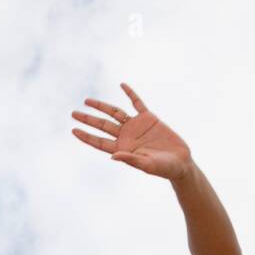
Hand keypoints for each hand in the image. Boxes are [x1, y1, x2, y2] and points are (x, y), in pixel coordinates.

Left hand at [72, 83, 191, 180]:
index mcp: (123, 148)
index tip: (74, 130)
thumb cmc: (164, 169)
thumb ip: (130, 160)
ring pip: (115, 113)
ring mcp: (137, 126)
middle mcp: (127, 136)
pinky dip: (130, 94)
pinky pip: (137, 103)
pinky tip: (122, 85)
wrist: (181, 163)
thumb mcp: (147, 165)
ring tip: (87, 101)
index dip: (87, 136)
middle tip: (73, 113)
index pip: (100, 142)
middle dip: (88, 119)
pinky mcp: (149, 118)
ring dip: (101, 106)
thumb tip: (112, 156)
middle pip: (103, 125)